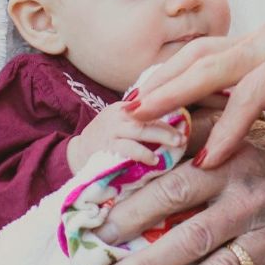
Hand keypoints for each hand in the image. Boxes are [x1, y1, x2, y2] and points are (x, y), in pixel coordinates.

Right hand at [67, 101, 186, 171]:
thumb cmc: (106, 139)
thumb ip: (144, 121)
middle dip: (169, 125)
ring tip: (177, 144)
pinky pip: (127, 148)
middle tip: (185, 135)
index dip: (170, 108)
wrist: (77, 153)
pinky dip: (142, 153)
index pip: (150, 103)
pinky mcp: (106, 147)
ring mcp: (111, 130)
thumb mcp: (123, 123)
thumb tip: (178, 124)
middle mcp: (118, 115)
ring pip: (140, 129)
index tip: (186, 117)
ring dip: (161, 137)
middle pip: (148, 115)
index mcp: (125, 107)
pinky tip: (154, 160)